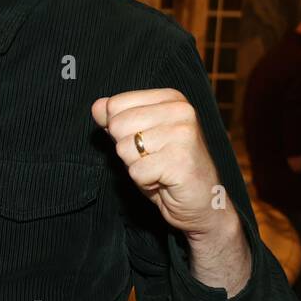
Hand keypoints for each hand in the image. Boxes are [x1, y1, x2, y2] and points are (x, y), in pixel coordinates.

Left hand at [91, 88, 226, 238]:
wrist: (202, 202)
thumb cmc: (167, 168)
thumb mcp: (139, 138)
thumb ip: (117, 119)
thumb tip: (97, 107)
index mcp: (170, 99)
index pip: (115, 104)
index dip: (119, 130)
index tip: (144, 141)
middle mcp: (180, 110)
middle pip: (117, 125)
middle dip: (126, 150)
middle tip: (152, 158)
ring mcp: (183, 134)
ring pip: (124, 148)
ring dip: (135, 166)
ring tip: (158, 169)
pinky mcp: (181, 160)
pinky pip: (136, 171)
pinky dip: (144, 182)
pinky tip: (164, 180)